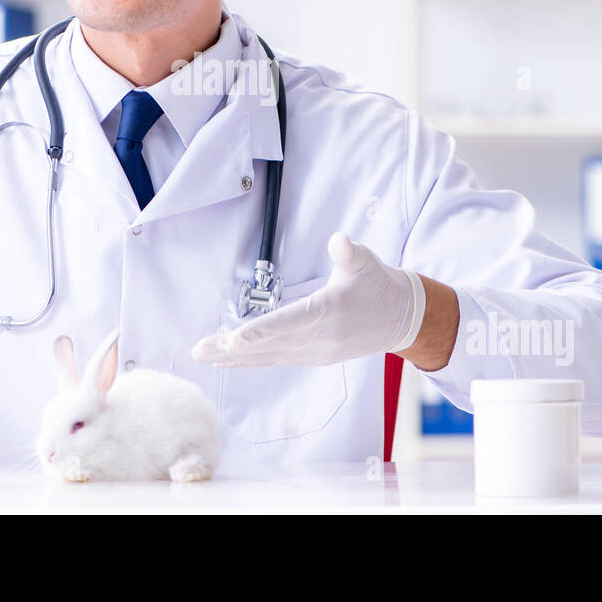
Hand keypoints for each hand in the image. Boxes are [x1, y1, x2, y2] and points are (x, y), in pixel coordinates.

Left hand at [191, 231, 425, 366]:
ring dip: (235, 358)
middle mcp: (321, 338)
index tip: (234, 339)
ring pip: (270, 356)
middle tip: (200, 349)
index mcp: (330, 312)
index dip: (261, 332)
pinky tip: (228, 361)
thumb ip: (349, 252)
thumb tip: (339, 240)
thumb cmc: (379, 284)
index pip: (290, 323)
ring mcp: (316, 351)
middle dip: (233, 349)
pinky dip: (251, 361)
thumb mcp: (366, 262)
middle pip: (271, 345)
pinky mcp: (313, 356)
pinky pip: (276, 360)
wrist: (401, 318)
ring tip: (204, 356)